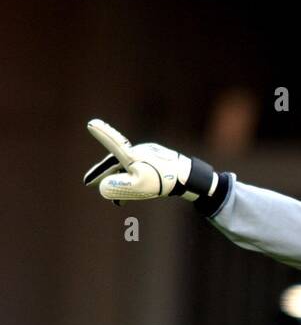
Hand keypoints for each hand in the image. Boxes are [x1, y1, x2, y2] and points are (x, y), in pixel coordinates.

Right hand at [83, 118, 216, 203]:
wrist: (189, 178)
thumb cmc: (164, 181)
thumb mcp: (138, 187)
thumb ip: (118, 187)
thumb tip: (102, 188)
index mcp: (132, 155)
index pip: (114, 143)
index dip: (102, 134)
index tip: (92, 124)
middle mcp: (138, 151)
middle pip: (115, 163)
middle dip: (103, 174)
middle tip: (88, 182)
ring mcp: (147, 155)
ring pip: (127, 169)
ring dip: (119, 182)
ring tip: (115, 201)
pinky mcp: (155, 161)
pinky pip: (139, 170)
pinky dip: (132, 181)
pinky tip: (132, 194)